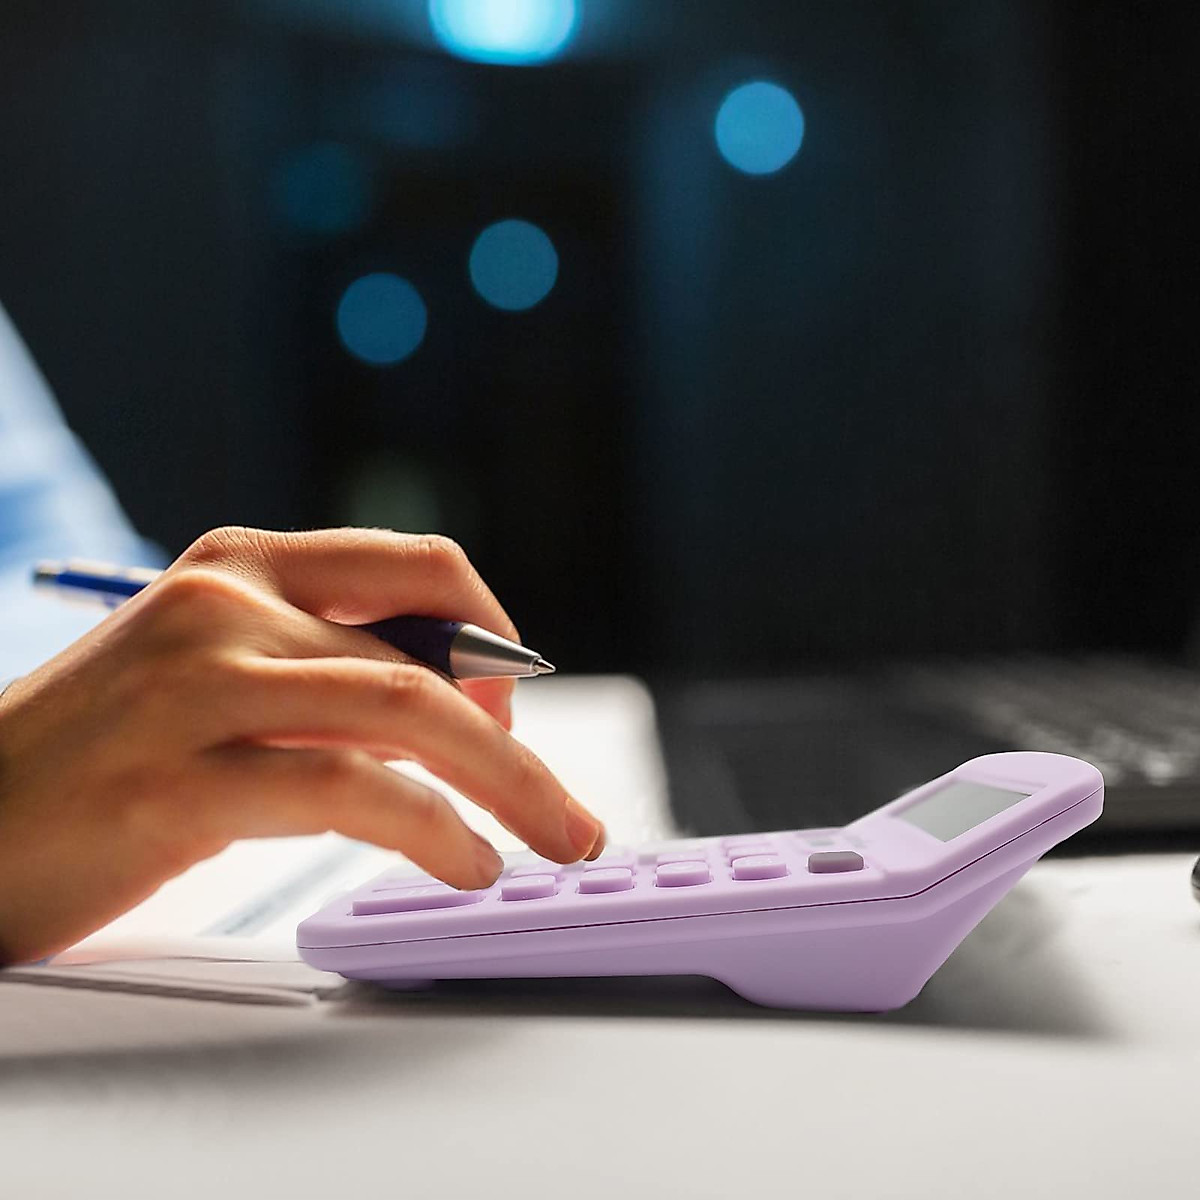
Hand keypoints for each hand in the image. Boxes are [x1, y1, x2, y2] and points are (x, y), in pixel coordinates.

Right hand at [0, 527, 604, 964]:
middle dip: (518, 734)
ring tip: (548, 837)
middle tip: (567, 809)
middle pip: (428, 650)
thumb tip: (460, 706)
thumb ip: (329, 673)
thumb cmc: (99, 755)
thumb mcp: (217, 675)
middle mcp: (224, 603)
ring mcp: (197, 685)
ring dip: (505, 781)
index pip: (417, 564)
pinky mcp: (177, 780)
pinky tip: (462, 860)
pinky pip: (349, 790)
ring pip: (404, 711)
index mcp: (242, 564)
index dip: (492, 632)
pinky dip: (430, 827)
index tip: (512, 707)